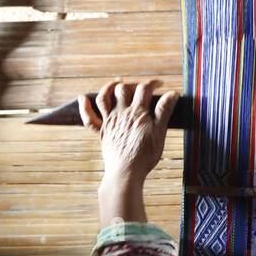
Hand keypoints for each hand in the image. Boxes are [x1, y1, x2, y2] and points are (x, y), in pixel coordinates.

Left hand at [80, 79, 178, 225]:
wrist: (126, 172)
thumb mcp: (160, 132)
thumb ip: (164, 111)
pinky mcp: (102, 133)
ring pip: (104, 98)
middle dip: (132, 84)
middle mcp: (121, 113)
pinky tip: (82, 98)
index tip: (160, 84)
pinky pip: (89, 118)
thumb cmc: (145, 155)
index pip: (144, 89)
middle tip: (140, 87)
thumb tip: (172, 93)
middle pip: (123, 89)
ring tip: (116, 83)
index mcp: (138, 113)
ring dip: (108, 87)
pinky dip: (84, 107)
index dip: (153, 83)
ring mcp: (109, 122)